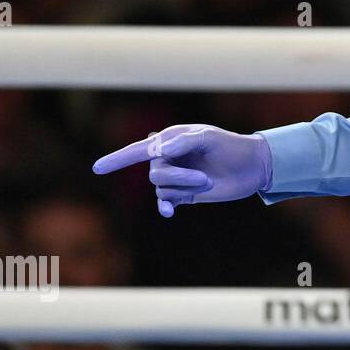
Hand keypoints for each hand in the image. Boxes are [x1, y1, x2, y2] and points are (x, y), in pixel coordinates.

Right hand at [92, 124, 273, 217]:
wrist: (253, 166)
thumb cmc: (231, 146)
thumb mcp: (208, 137)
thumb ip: (181, 141)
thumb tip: (155, 149)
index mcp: (170, 141)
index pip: (138, 150)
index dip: (117, 159)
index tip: (97, 168)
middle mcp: (169, 159)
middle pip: (155, 174)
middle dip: (179, 177)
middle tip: (205, 178)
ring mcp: (176, 178)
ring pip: (162, 189)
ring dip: (184, 187)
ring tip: (207, 182)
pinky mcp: (185, 194)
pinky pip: (166, 202)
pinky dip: (166, 206)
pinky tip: (170, 211)